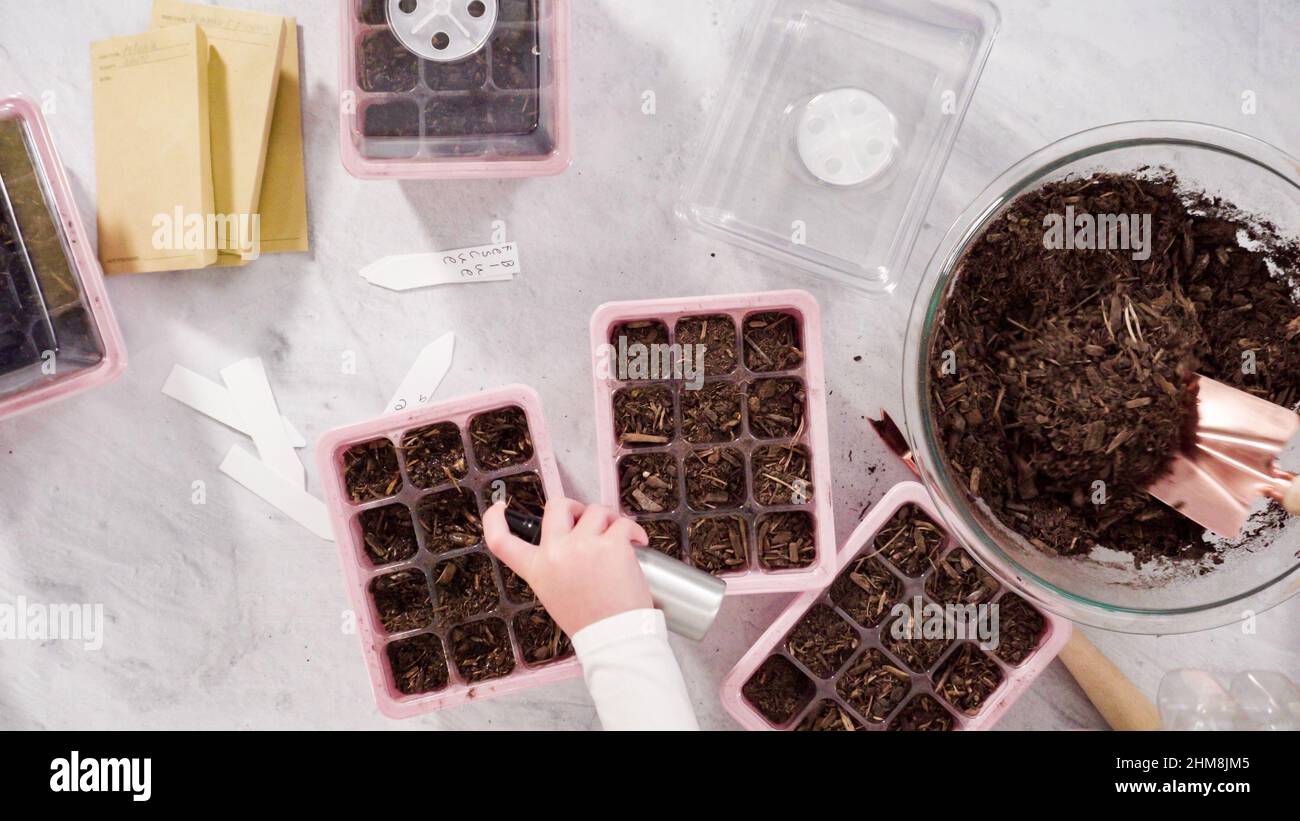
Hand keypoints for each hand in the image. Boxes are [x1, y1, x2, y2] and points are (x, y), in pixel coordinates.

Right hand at [483, 498, 652, 636]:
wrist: (615, 637)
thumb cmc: (590, 621)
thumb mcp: (554, 595)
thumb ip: (552, 566)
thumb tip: (568, 541)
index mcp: (536, 569)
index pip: (501, 541)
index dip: (494, 520)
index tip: (499, 508)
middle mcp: (555, 553)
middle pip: (557, 506)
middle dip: (576, 507)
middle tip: (590, 520)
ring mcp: (583, 546)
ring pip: (596, 510)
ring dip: (609, 521)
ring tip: (618, 539)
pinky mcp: (611, 544)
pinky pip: (623, 523)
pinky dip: (633, 530)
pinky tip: (637, 542)